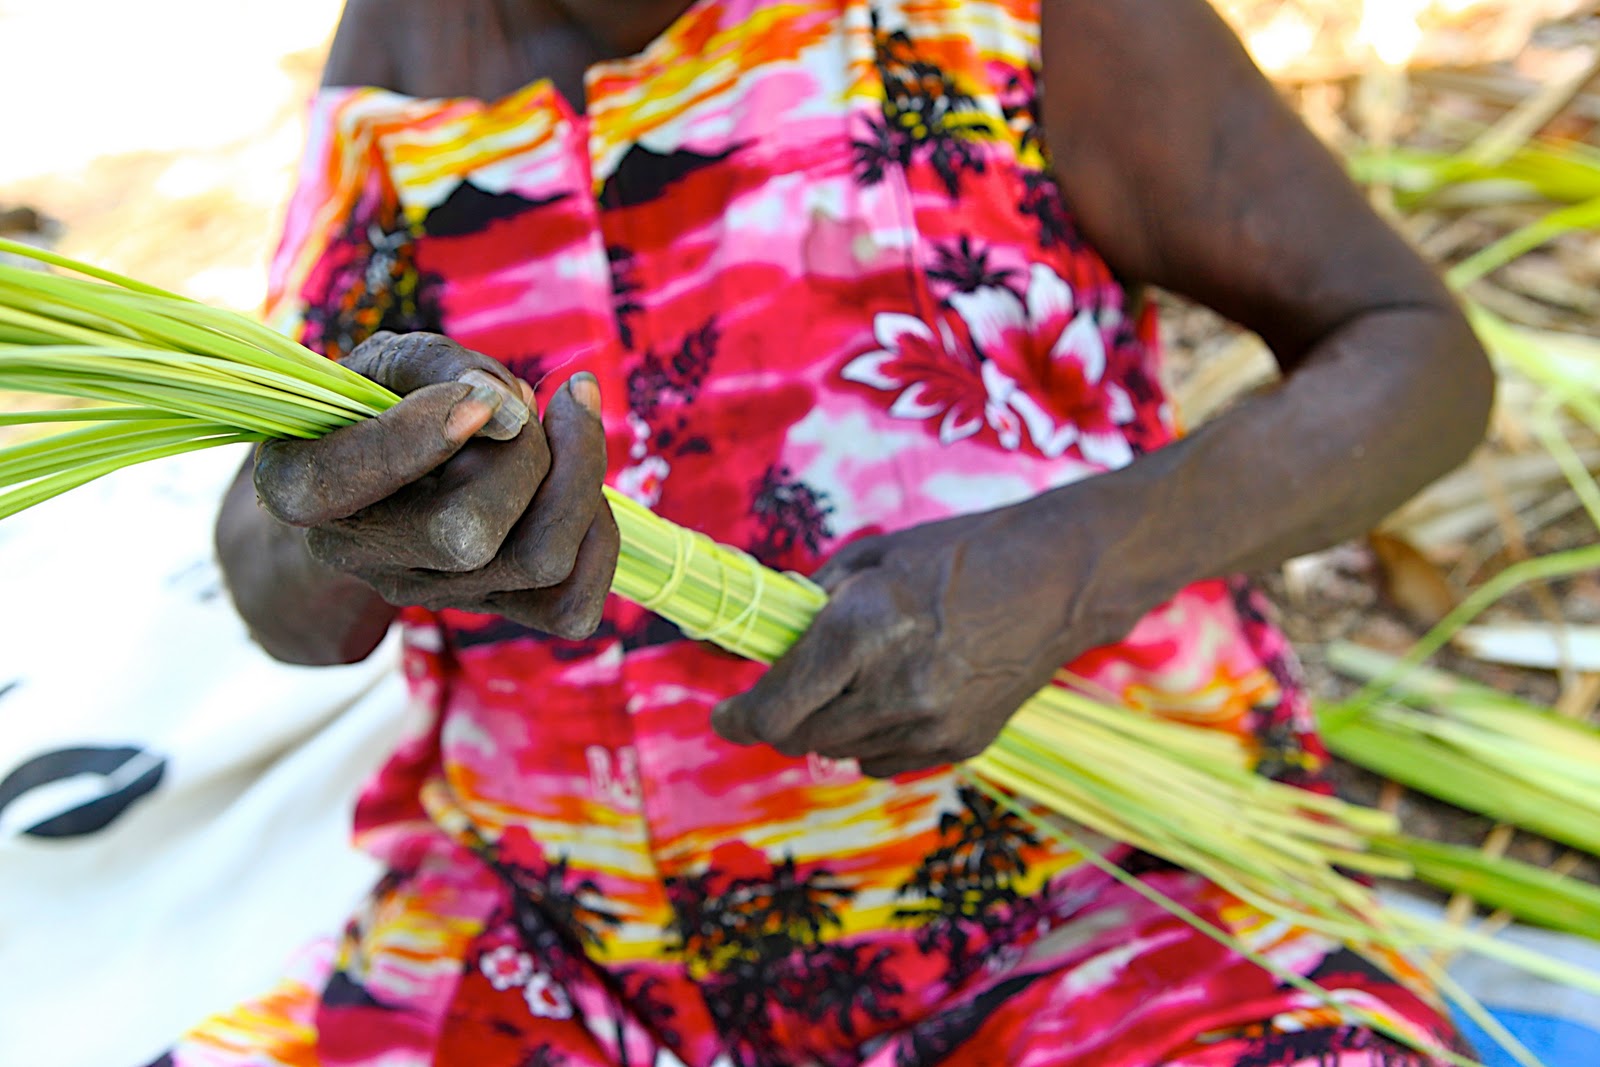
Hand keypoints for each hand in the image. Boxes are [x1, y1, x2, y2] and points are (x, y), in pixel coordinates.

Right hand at [252, 331, 618, 638]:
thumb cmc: (381, 407)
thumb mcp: (383, 364)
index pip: (344, 480)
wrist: (381, 483)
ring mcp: (432, 593)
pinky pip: (572, 607)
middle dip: (522, 455)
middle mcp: (362, 556)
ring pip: (537, 561)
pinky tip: (581, 479)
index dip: (419, 434)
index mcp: (302, 486)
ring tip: (567, 421)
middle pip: (466, 534)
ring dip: (576, 479)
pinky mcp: (495, 608)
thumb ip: (435, 364)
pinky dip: (600, 535)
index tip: (478, 394)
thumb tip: (505, 401)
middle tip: (522, 407)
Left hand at [711, 486, 1155, 776]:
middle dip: (780, 719)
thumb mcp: (870, 559)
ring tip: (857, 680)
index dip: (738, 719)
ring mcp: (931, 724)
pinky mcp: (960, 746)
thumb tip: (756, 640)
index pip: (776, 707)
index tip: (726, 716)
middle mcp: (893, 687)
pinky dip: (874, 738)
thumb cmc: (957, 555)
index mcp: (861, 629)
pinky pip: (886, 760)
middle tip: (782, 693)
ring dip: (829, 726)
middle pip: (801, 737)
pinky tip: (899, 695)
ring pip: (841, 754)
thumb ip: (808, 604)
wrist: (1058, 579)